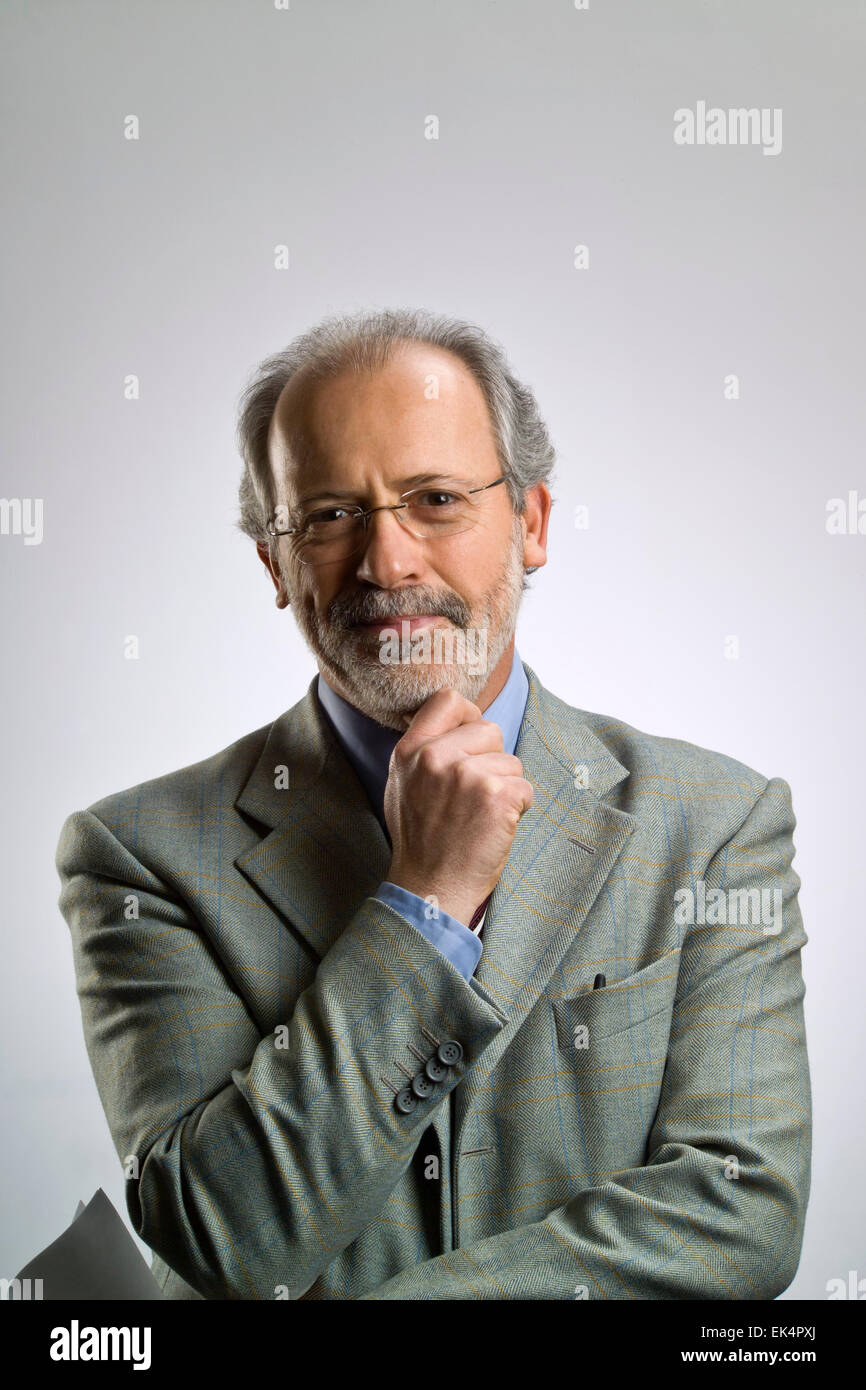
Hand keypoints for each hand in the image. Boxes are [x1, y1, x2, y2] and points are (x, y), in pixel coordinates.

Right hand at [383, 688, 532, 926]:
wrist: (430, 887)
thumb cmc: (420, 839)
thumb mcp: (403, 783)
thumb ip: (425, 748)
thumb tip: (458, 718)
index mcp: (411, 750)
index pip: (449, 700)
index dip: (469, 716)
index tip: (472, 740)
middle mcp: (436, 757)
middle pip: (489, 730)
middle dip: (492, 759)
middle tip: (473, 795)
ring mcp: (467, 775)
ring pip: (511, 762)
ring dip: (506, 788)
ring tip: (480, 816)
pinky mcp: (497, 795)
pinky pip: (525, 788)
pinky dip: (518, 808)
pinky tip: (494, 827)